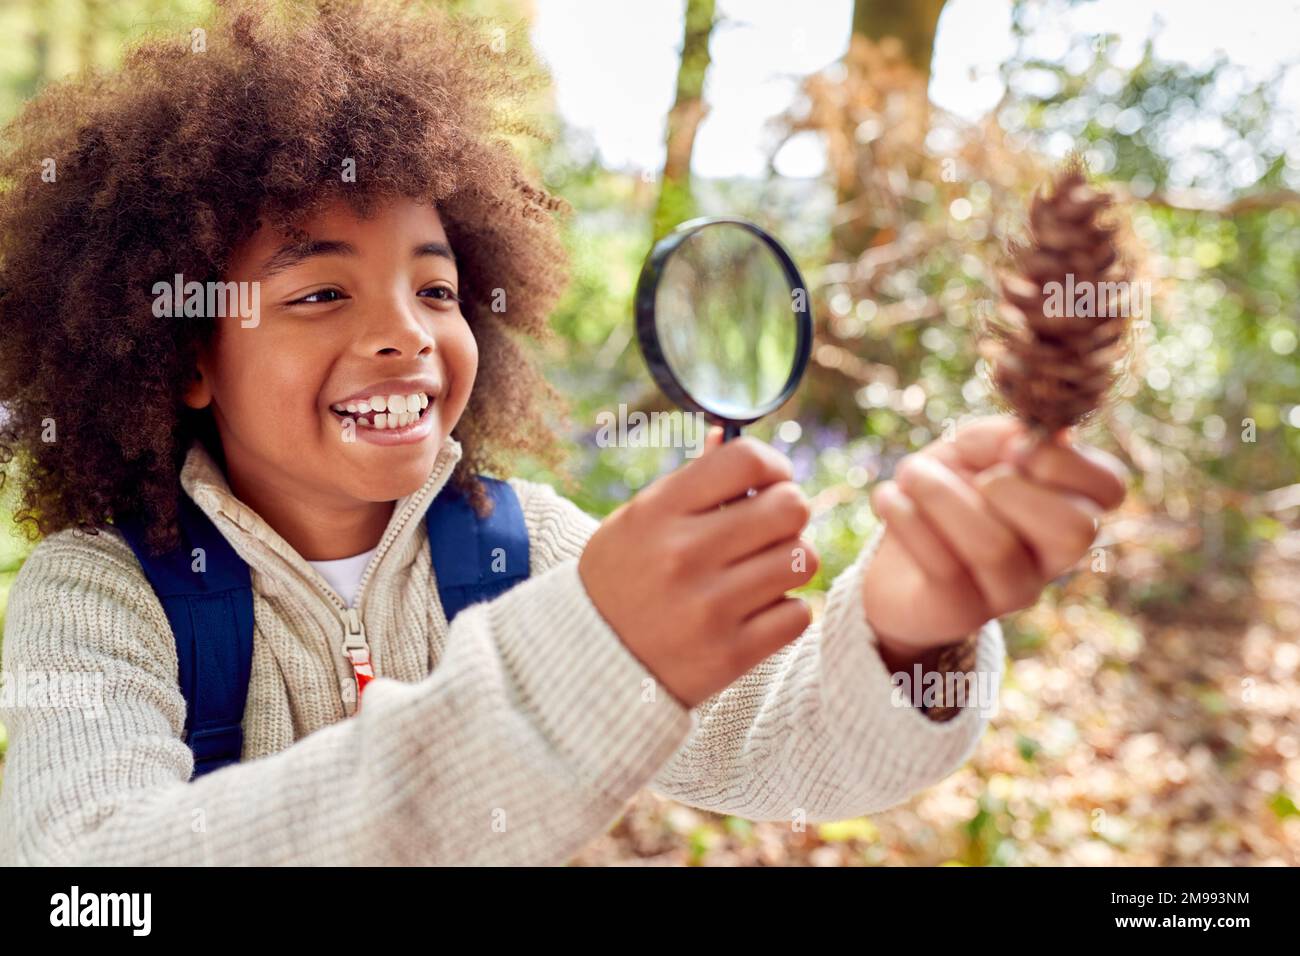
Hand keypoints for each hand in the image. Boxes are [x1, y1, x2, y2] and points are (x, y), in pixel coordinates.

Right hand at [579, 427, 819, 707]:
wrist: (590, 660)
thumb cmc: (622, 576)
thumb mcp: (639, 519)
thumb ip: (689, 481)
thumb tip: (729, 435)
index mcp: (659, 513)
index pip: (746, 461)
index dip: (773, 466)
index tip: (769, 482)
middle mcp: (684, 555)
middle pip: (789, 508)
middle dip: (788, 512)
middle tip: (770, 527)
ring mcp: (709, 608)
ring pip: (802, 559)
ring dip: (789, 562)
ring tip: (760, 570)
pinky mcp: (730, 655)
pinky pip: (798, 614)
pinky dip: (784, 611)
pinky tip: (755, 610)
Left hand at [864, 416, 1126, 659]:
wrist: (893, 562)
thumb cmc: (946, 493)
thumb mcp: (968, 450)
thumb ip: (1000, 436)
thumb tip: (1026, 438)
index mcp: (1068, 507)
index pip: (1109, 489)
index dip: (1066, 462)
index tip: (1013, 446)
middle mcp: (1052, 558)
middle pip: (1076, 529)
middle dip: (1016, 489)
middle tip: (975, 476)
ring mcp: (1013, 591)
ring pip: (996, 546)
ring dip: (941, 495)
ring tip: (909, 473)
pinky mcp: (964, 613)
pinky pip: (944, 566)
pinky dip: (908, 519)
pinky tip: (888, 497)